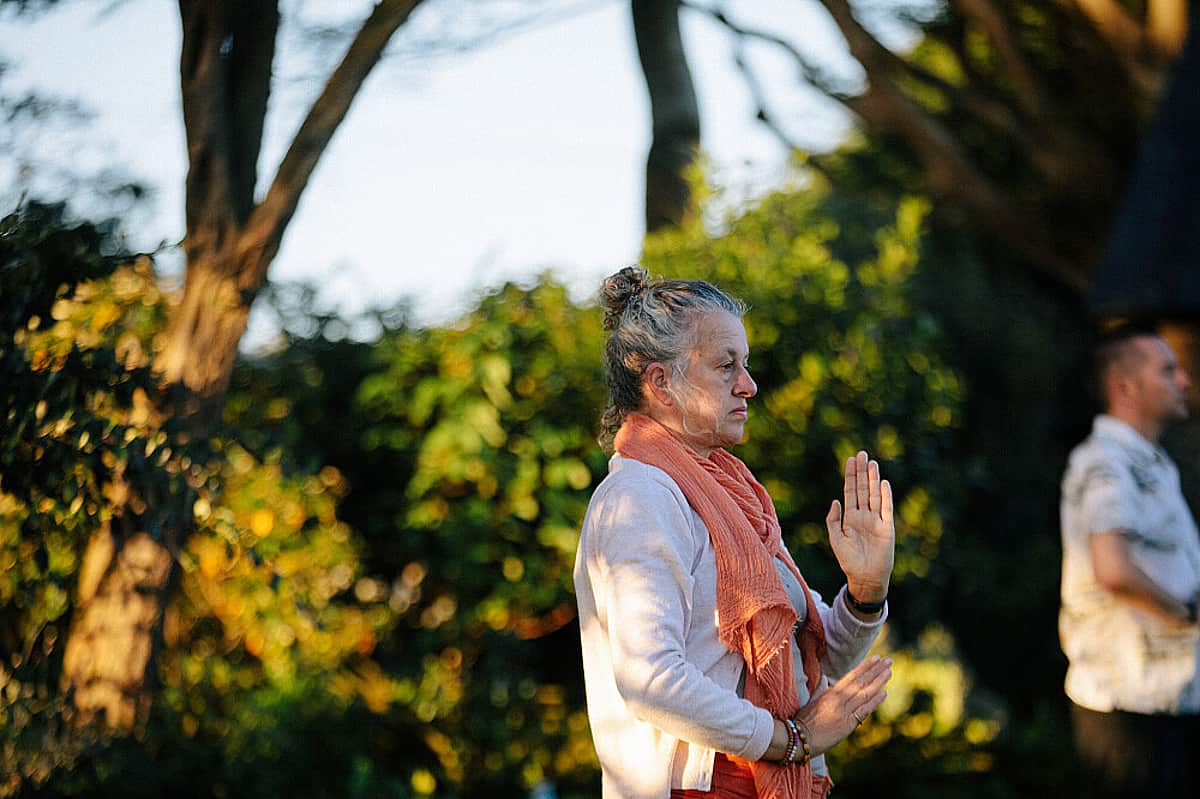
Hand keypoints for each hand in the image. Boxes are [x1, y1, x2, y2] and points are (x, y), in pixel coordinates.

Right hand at [793, 654, 891, 755]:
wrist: (800, 739)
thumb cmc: (804, 721)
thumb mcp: (811, 701)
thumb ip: (819, 689)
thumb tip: (823, 677)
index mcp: (830, 693)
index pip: (851, 676)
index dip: (864, 666)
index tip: (875, 658)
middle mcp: (838, 700)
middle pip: (860, 682)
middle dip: (875, 670)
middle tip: (888, 660)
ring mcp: (844, 711)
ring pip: (864, 694)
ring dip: (878, 682)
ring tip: (888, 672)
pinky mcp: (847, 724)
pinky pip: (864, 711)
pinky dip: (874, 702)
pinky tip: (884, 693)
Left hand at [826, 451, 894, 602]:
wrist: (864, 577)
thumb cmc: (848, 560)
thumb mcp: (835, 538)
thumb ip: (833, 520)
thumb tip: (835, 501)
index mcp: (850, 517)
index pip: (850, 492)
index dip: (850, 476)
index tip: (849, 460)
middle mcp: (864, 516)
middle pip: (863, 489)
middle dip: (862, 472)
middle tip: (861, 453)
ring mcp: (876, 520)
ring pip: (874, 495)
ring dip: (873, 479)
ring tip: (871, 462)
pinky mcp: (887, 528)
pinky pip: (886, 509)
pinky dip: (885, 496)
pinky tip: (883, 483)